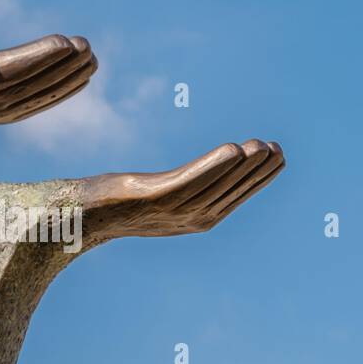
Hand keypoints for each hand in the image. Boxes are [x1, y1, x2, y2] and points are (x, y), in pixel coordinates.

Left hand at [79, 139, 285, 239]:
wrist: (84, 212)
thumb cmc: (122, 201)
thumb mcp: (163, 195)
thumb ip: (189, 186)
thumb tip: (203, 173)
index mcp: (198, 218)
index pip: (237, 195)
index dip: (259, 177)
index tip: (278, 155)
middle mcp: (191, 218)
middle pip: (232, 190)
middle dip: (258, 171)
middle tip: (277, 148)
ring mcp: (174, 210)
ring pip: (217, 185)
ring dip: (242, 166)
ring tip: (260, 145)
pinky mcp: (155, 198)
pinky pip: (190, 181)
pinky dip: (213, 167)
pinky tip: (231, 149)